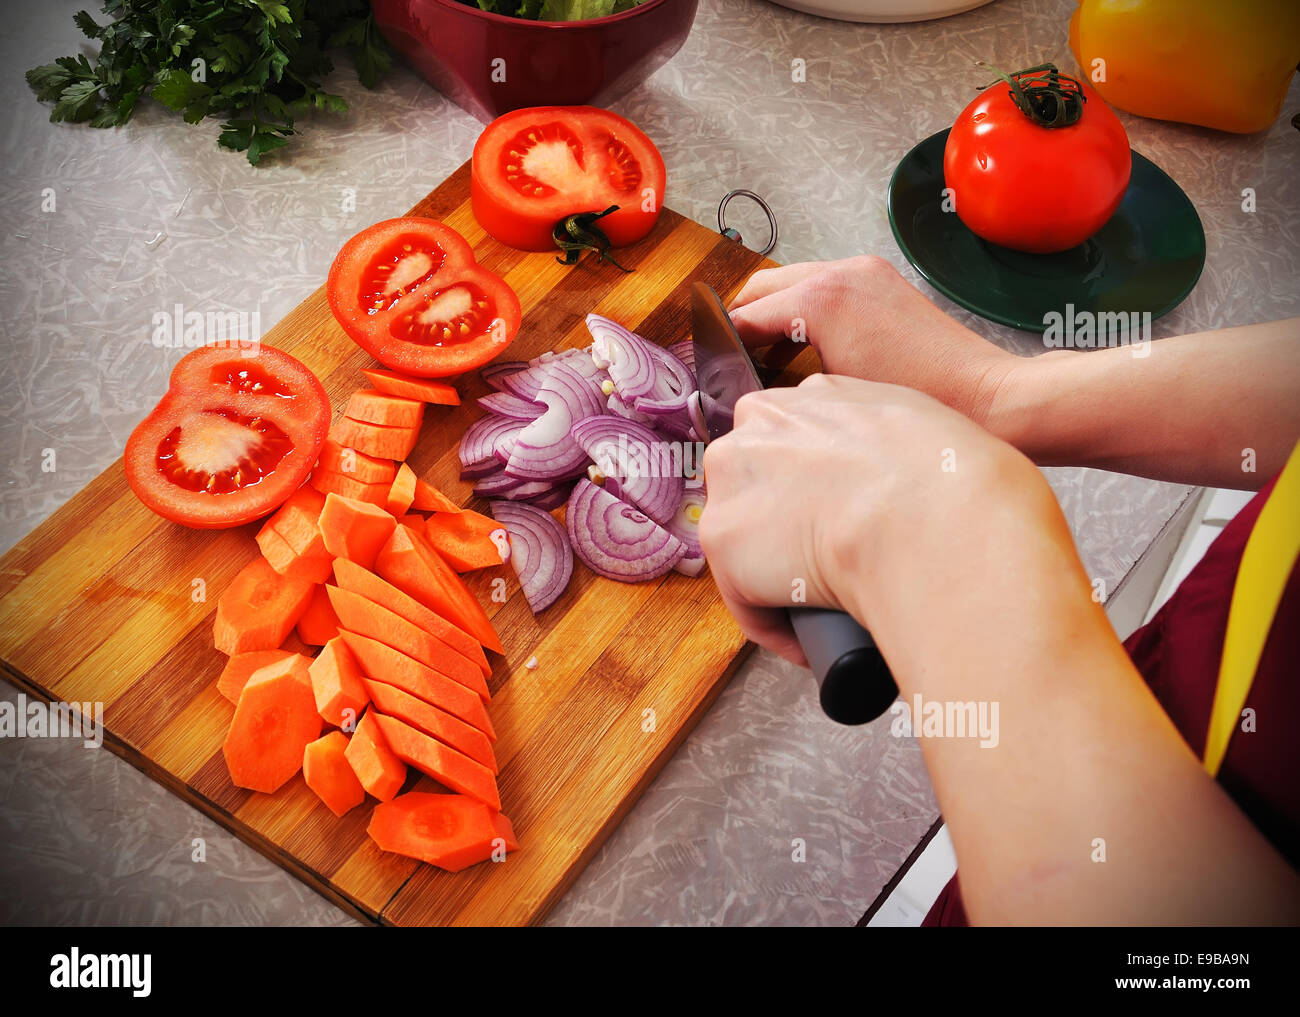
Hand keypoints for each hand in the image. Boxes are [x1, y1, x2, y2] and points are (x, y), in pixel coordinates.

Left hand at [698, 373, 1057, 665]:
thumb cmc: (958, 482)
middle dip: (790, 525)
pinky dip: (775, 625)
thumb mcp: (935, 431)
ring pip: (747, 539)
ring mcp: (734, 480)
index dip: (820, 488)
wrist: (936, 519)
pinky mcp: (724, 540)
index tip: (847, 521)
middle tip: (837, 566)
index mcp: (818, 393)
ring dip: (777, 574)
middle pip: (762, 484)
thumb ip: (901, 440)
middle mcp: (761, 424)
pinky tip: (810, 642)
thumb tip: (909, 484)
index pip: (799, 442)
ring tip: (825, 606)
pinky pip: (745, 597)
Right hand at [728, 255, 1016, 426]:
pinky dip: (804, 307)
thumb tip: (752, 384)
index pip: (748, 313)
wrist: (988, 399)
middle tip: (729, 357)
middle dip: (743, 319)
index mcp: (820, 299)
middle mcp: (841, 273)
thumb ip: (782, 380)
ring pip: (793, 281)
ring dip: (774, 312)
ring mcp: (865, 272)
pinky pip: (825, 284)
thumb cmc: (922, 404)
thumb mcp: (834, 397)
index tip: (707, 359)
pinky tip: (805, 346)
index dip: (722, 341)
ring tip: (763, 355)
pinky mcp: (883, 280)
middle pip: (763, 286)